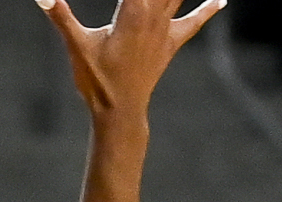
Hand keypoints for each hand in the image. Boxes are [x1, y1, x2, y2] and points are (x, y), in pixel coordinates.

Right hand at [39, 0, 224, 115]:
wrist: (120, 110)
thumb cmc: (96, 79)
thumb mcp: (76, 45)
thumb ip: (61, 16)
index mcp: (133, 11)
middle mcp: (154, 15)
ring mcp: (165, 28)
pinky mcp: (171, 42)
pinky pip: (194, 21)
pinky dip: (208, 9)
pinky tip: (220, 1)